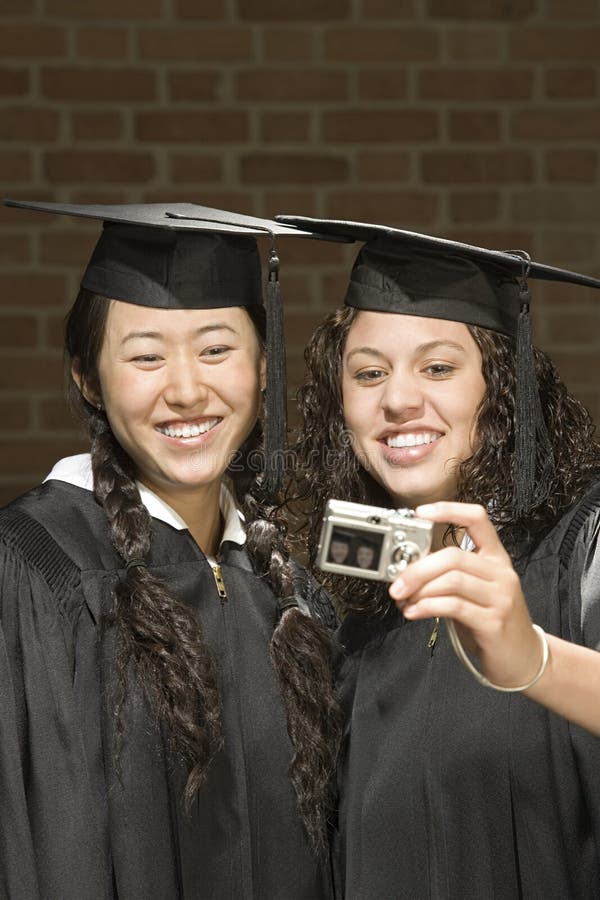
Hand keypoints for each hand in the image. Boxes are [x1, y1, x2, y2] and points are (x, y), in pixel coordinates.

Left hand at [389, 502, 543, 688]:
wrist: (523, 658)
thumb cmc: (491, 622)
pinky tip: (413, 613)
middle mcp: (501, 573)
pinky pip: (454, 606)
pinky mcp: (494, 622)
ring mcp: (501, 597)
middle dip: (418, 569)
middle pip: (453, 556)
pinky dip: (427, 607)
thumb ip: (449, 576)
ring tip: (404, 601)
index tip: (420, 513)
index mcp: (496, 558)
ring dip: (419, 590)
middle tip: (396, 583)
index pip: (478, 520)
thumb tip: (406, 570)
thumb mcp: (474, 592)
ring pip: (452, 580)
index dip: (449, 511)